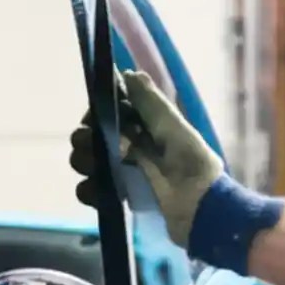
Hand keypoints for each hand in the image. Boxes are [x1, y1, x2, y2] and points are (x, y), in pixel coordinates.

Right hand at [69, 69, 282, 274]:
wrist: (201, 212)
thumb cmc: (192, 165)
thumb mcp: (175, 129)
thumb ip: (151, 102)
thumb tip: (127, 72)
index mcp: (144, 125)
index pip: (106, 111)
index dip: (96, 113)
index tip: (95, 120)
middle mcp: (129, 145)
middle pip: (89, 135)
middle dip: (85, 140)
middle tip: (95, 149)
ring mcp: (121, 172)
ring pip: (84, 161)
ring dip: (83, 163)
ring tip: (97, 170)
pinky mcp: (117, 198)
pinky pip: (88, 190)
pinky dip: (88, 191)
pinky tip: (99, 192)